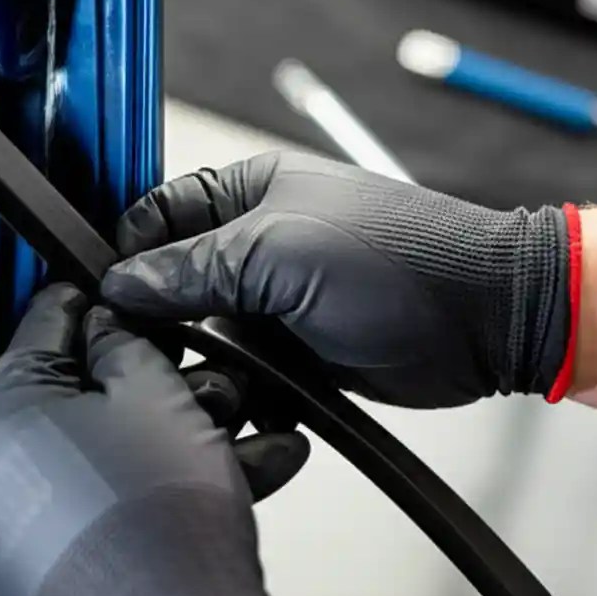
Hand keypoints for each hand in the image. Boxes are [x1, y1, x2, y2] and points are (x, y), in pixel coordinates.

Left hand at [0, 284, 308, 595]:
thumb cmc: (158, 527)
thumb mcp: (153, 394)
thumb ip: (123, 342)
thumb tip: (107, 329)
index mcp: (0, 408)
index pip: (44, 321)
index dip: (96, 300)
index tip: (120, 297)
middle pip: (73, 391)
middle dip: (144, 377)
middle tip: (189, 374)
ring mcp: (16, 521)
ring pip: (97, 449)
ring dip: (166, 432)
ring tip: (227, 431)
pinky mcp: (47, 562)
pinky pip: (100, 500)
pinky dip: (151, 484)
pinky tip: (222, 476)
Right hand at [101, 152, 573, 407]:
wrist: (488, 320)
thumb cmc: (401, 260)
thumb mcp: (281, 252)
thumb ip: (192, 266)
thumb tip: (119, 284)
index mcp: (246, 193)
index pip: (153, 219)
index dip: (126, 258)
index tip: (107, 300)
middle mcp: (253, 244)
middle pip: (170, 286)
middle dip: (162, 325)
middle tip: (162, 355)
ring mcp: (274, 301)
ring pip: (201, 339)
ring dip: (204, 368)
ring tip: (224, 384)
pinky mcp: (294, 353)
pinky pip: (241, 376)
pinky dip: (241, 394)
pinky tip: (256, 402)